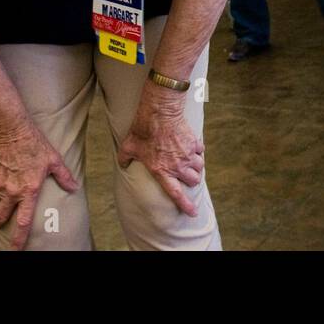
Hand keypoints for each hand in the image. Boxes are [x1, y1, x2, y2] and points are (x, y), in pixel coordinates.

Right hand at [0, 118, 79, 250]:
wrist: (10, 127)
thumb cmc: (34, 142)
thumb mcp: (53, 159)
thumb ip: (63, 176)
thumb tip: (75, 187)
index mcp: (29, 190)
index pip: (23, 222)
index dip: (18, 239)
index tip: (15, 249)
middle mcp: (11, 191)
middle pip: (1, 217)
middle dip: (1, 223)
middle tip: (3, 223)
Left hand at [117, 95, 203, 215]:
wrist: (159, 112)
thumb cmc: (143, 129)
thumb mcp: (128, 146)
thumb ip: (125, 158)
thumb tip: (123, 164)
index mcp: (162, 171)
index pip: (176, 194)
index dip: (186, 205)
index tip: (193, 212)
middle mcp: (178, 166)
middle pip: (193, 181)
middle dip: (191, 181)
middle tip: (186, 177)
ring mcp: (188, 154)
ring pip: (199, 168)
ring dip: (196, 167)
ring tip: (190, 163)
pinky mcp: (194, 142)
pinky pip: (200, 151)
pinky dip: (197, 151)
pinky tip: (191, 148)